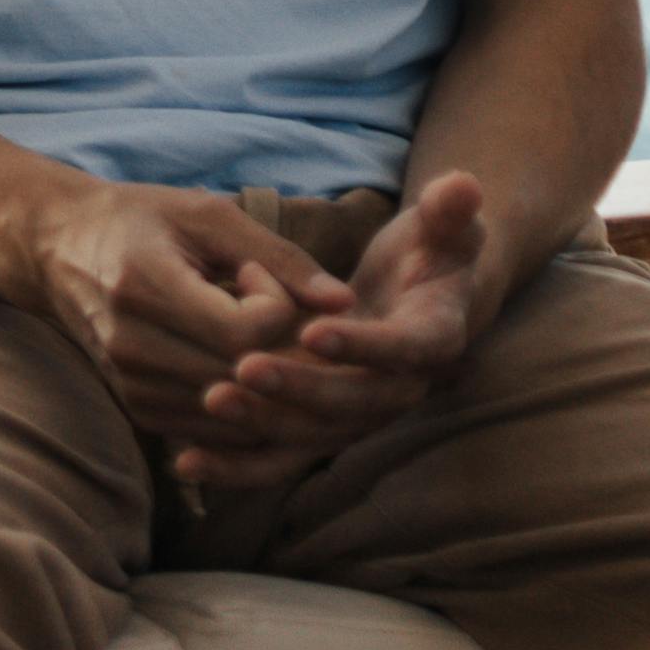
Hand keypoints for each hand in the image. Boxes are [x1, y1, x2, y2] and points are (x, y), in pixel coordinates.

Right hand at [13, 179, 347, 449]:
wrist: (60, 250)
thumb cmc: (142, 220)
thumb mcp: (209, 215)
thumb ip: (280, 257)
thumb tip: (345, 303)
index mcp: (144, 287)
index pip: (246, 333)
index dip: (274, 303)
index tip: (252, 271)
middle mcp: (131, 346)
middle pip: (246, 376)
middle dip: (280, 344)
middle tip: (270, 303)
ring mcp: (131, 385)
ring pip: (237, 411)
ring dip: (266, 377)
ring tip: (251, 328)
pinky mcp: (138, 410)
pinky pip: (215, 428)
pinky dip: (245, 402)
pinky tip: (238, 359)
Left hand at [162, 171, 512, 492]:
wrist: (428, 296)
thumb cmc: (434, 250)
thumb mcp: (446, 225)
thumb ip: (451, 210)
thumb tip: (462, 186)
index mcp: (433, 339)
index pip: (403, 350)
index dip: (362, 343)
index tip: (313, 330)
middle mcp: (401, 388)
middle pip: (352, 403)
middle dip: (298, 388)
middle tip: (243, 369)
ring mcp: (361, 413)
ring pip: (314, 435)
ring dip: (262, 424)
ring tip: (210, 401)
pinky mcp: (326, 427)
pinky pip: (283, 455)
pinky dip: (239, 464)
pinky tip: (187, 463)